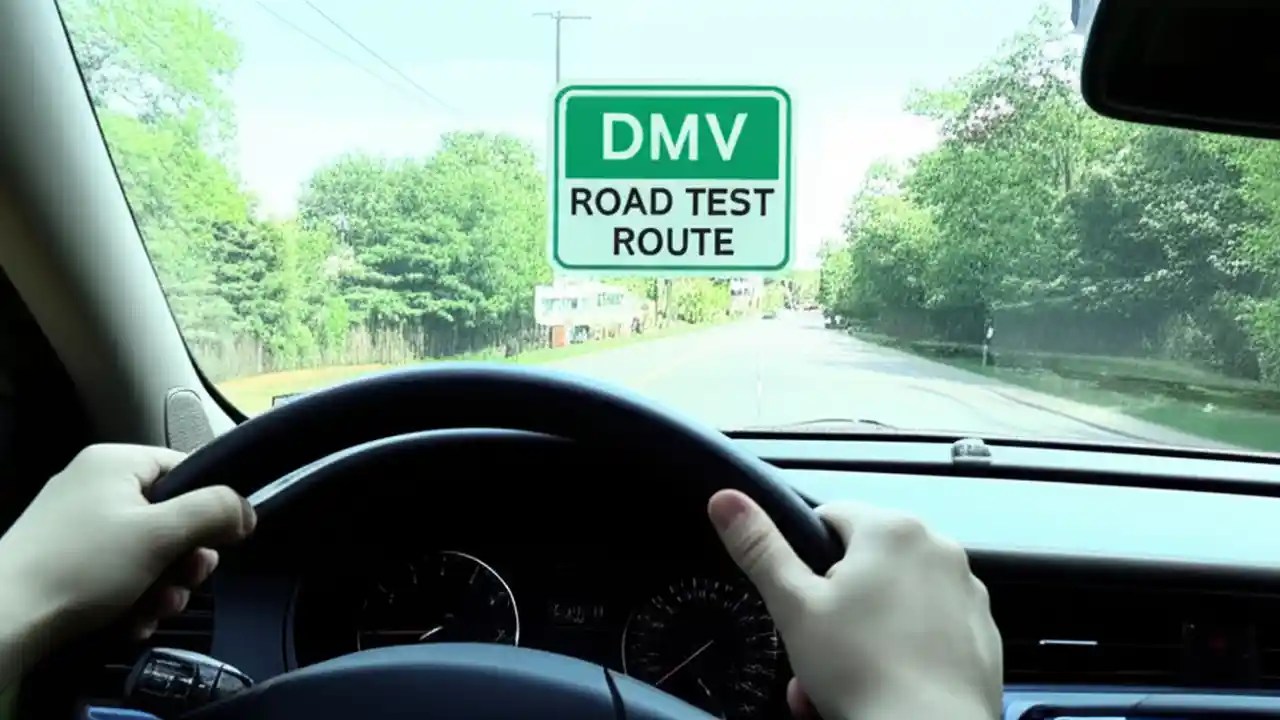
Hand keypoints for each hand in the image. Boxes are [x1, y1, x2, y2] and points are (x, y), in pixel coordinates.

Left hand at [0, 444, 255, 687]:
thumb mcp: (162, 534)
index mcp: (115, 462)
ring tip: (155, 609)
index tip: (217, 544)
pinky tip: (132, 619)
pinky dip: (133, 596)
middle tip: (185, 582)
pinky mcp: (65, 560)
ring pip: (147, 551)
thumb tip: (247, 509)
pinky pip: (118, 571)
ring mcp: (76, 525)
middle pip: (169, 516)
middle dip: (185, 559)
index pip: (187, 471)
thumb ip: (214, 512)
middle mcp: (94, 486)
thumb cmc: (81, 568)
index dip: (210, 508)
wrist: (5, 620)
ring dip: (163, 585)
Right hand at [707, 490, 1000, 719]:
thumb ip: (759, 547)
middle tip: (819, 646)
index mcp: (890, 528)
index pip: (831, 517)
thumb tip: (725, 499)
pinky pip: (932, 624)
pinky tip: (889, 677)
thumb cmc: (859, 669)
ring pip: (898, 595)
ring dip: (869, 625)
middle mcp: (937, 546)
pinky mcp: (982, 628)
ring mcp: (966, 588)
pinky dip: (908, 643)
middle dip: (837, 602)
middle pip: (866, 560)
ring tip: (848, 672)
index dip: (806, 558)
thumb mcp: (793, 606)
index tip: (803, 601)